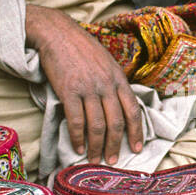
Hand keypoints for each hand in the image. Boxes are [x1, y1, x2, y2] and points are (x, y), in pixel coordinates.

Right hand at [26, 4, 142, 163]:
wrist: (58, 33)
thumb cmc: (81, 48)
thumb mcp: (107, 62)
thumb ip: (114, 82)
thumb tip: (119, 104)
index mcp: (119, 79)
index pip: (133, 110)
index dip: (136, 132)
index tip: (137, 148)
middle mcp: (106, 85)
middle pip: (116, 123)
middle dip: (116, 146)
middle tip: (113, 161)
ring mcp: (88, 89)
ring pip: (97, 126)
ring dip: (97, 147)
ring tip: (95, 159)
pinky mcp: (69, 91)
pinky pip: (76, 121)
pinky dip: (77, 138)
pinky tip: (77, 148)